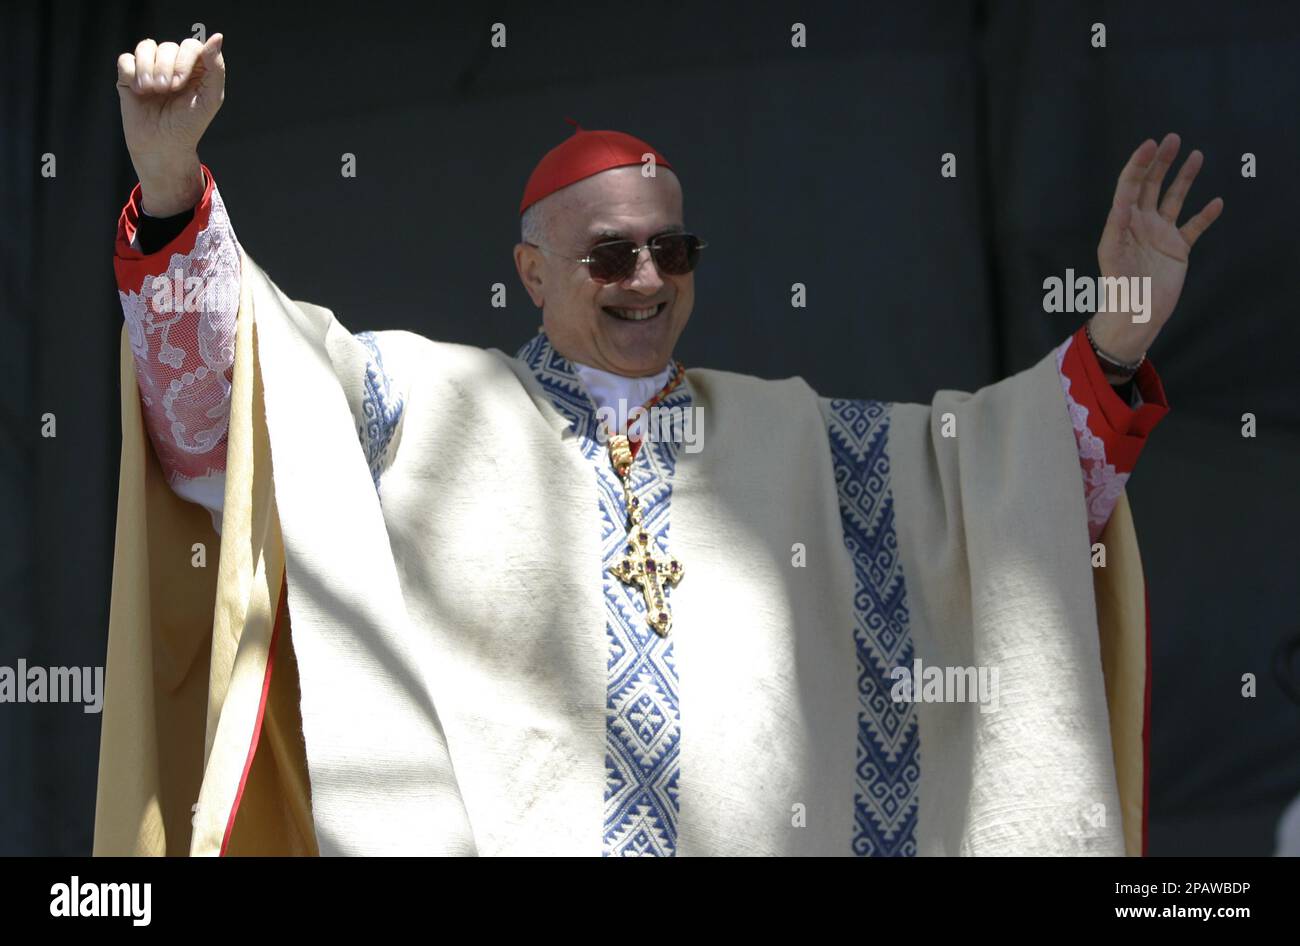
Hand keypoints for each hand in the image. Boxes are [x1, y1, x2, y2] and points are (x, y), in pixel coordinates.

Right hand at [116, 34, 225, 215]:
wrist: (162, 146)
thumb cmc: (189, 125)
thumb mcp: (210, 99)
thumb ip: (216, 68)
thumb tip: (217, 37)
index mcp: (195, 68)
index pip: (190, 45)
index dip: (184, 59)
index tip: (180, 84)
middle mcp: (173, 64)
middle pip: (167, 46)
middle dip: (166, 67)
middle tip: (166, 90)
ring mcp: (150, 68)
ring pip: (146, 47)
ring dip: (148, 68)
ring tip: (150, 91)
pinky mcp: (129, 76)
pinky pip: (126, 59)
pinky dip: (131, 72)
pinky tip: (138, 90)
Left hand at [1090, 133, 1222, 370]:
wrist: (1135, 314)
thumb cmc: (1118, 286)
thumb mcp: (1113, 254)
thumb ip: (1118, 225)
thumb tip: (1122, 199)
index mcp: (1123, 222)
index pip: (1130, 185)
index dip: (1139, 164)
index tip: (1150, 144)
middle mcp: (1141, 224)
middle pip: (1152, 185)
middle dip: (1161, 162)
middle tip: (1172, 139)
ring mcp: (1161, 235)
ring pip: (1174, 199)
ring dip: (1184, 178)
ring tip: (1196, 155)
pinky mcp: (1177, 250)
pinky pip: (1194, 227)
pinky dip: (1205, 215)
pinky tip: (1216, 202)